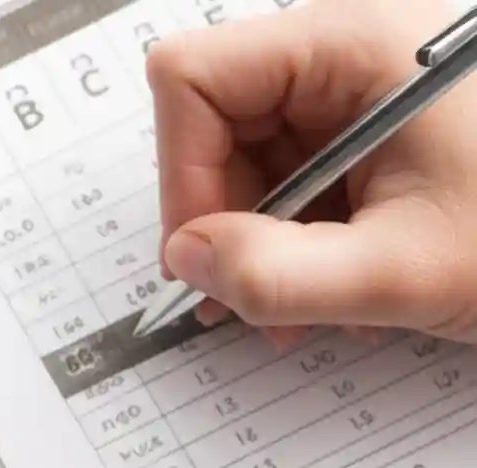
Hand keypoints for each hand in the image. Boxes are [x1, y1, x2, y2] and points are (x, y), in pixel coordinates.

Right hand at [147, 0, 476, 346]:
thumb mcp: (403, 269)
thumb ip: (277, 275)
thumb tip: (188, 260)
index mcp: (356, 43)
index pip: (195, 78)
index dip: (183, 170)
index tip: (203, 250)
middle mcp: (351, 48)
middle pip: (217, 120)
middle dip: (223, 219)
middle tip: (242, 296)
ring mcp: (363, 85)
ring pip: (252, 153)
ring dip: (262, 238)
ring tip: (302, 305)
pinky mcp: (376, 122)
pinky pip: (297, 169)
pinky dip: (300, 234)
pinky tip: (335, 281)